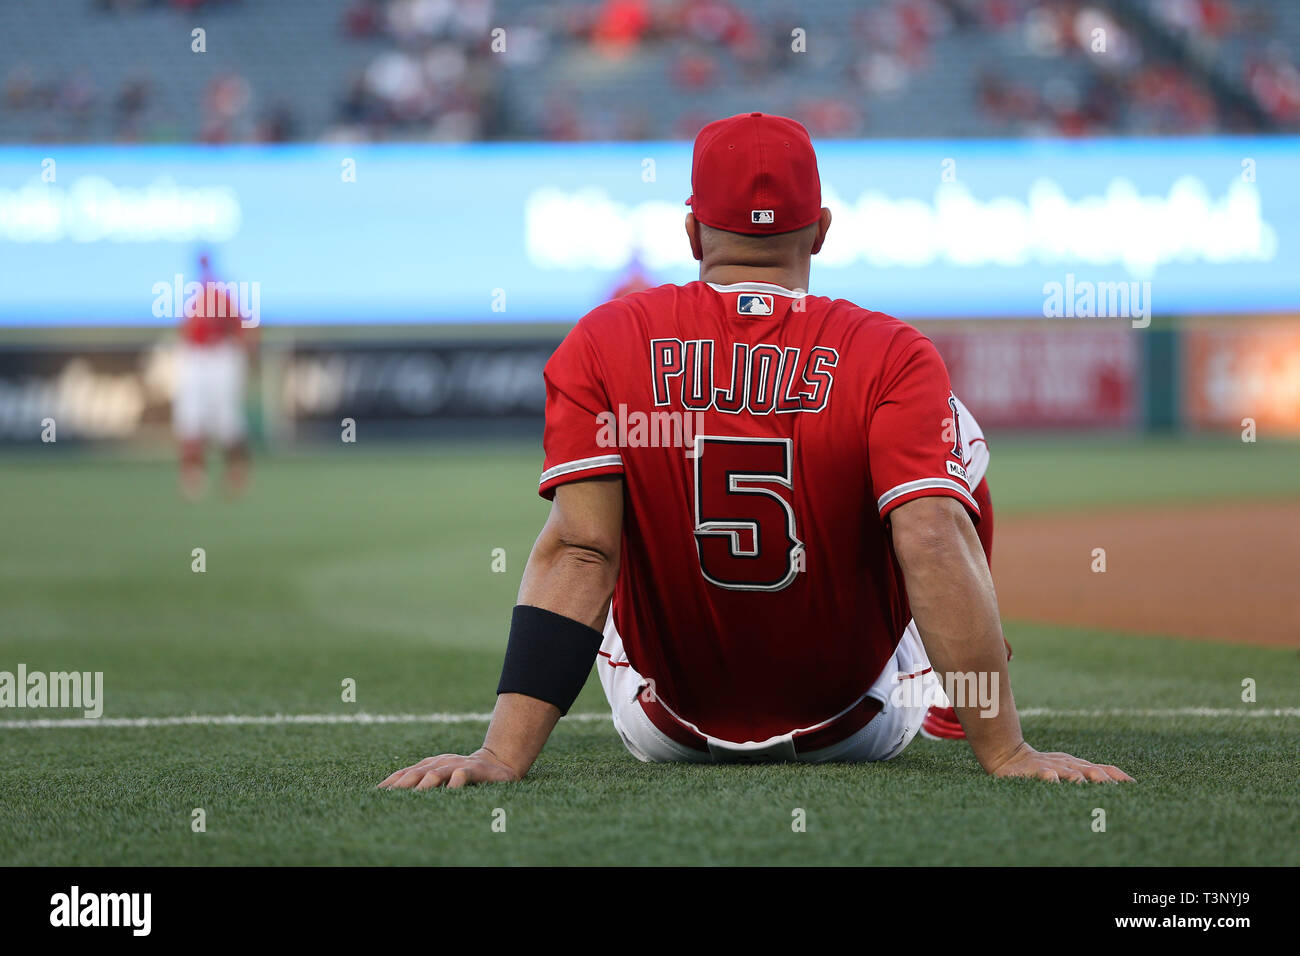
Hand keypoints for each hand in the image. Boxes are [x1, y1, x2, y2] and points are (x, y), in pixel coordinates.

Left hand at [377, 748, 519, 789]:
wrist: (499, 763)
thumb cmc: (466, 774)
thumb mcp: (445, 776)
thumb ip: (426, 782)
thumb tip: (398, 796)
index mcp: (431, 764)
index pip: (406, 772)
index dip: (391, 782)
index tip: (376, 793)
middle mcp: (441, 762)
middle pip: (417, 772)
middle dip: (401, 784)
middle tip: (387, 796)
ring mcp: (457, 764)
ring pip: (437, 772)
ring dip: (425, 783)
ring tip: (415, 794)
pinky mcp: (475, 769)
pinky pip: (463, 774)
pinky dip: (455, 782)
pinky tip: (451, 790)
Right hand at [989, 741, 1132, 782]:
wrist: (1008, 755)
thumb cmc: (1042, 766)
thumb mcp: (1066, 767)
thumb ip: (1087, 774)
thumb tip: (1117, 783)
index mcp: (1078, 764)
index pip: (1104, 768)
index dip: (1119, 777)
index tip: (1134, 787)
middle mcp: (1068, 764)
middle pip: (1091, 770)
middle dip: (1104, 779)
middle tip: (1116, 790)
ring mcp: (1052, 766)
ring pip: (1069, 772)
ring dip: (1079, 778)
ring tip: (1087, 785)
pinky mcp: (1034, 770)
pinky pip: (1043, 773)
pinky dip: (1049, 778)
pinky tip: (1052, 780)